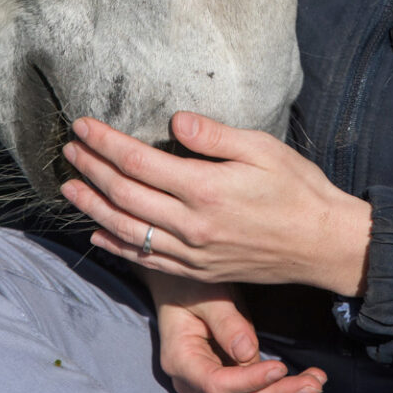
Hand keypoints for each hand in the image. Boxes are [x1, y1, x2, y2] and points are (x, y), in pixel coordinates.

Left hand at [60, 111, 371, 295]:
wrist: (323, 244)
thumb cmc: (298, 188)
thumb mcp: (262, 148)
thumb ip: (214, 136)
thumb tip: (174, 121)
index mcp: (205, 189)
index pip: (138, 161)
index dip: (105, 142)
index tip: (83, 125)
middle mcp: (192, 225)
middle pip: (124, 195)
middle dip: (91, 169)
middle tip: (69, 149)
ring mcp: (193, 252)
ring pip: (127, 230)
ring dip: (93, 207)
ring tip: (69, 188)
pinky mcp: (200, 271)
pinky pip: (148, 260)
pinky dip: (117, 246)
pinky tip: (98, 233)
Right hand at [146, 274, 325, 392]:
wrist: (178, 288)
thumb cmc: (189, 286)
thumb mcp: (205, 295)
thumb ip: (226, 322)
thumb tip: (248, 353)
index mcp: (181, 361)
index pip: (217, 385)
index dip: (251, 381)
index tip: (281, 367)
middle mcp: (193, 384)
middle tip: (314, 382)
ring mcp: (210, 388)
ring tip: (316, 383)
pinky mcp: (228, 385)